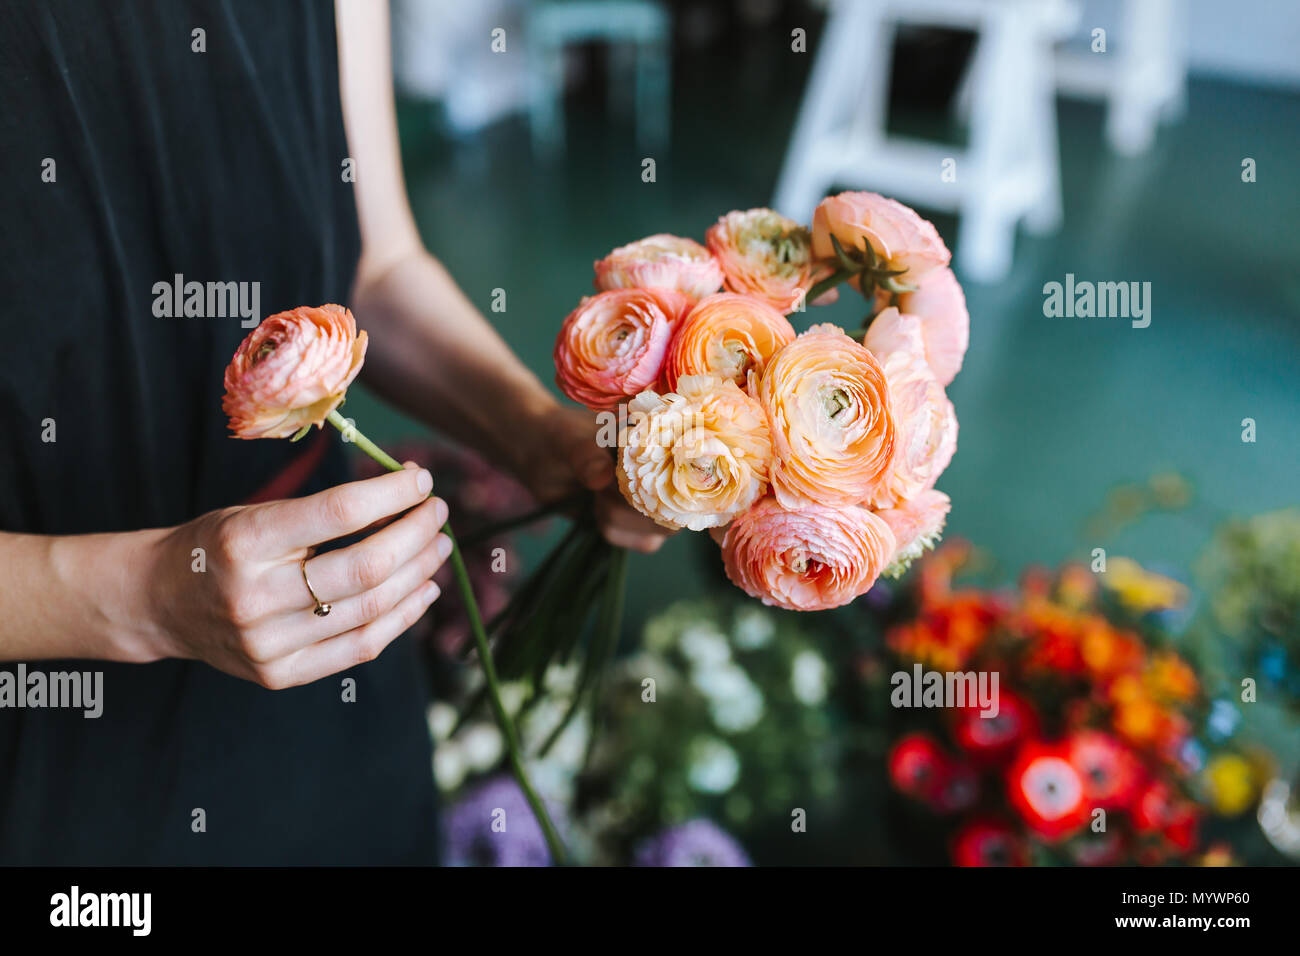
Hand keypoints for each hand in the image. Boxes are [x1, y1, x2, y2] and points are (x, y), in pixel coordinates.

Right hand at [144, 467, 450, 688]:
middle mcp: (255, 595)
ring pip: (371, 608)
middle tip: (438, 513)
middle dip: (415, 534)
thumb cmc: (218, 546)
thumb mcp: (256, 512)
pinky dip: (403, 617)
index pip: (339, 512)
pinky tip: (425, 590)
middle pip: (365, 566)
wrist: (158, 603)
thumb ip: (325, 508)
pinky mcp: (281, 674)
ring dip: (418, 573)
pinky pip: (361, 646)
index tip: (422, 482)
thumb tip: (408, 491)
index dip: (392, 494)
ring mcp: (268, 643)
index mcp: (245, 541)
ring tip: (438, 547)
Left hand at [521, 405, 670, 553]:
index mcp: (661, 439)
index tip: (625, 485)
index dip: (664, 483)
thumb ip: (586, 457)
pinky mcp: (644, 523)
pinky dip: (616, 531)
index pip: (686, 468)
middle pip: (676, 507)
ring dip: (618, 518)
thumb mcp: (568, 441)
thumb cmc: (559, 438)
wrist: (540, 457)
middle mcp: (669, 471)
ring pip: (659, 530)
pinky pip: (645, 542)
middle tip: (600, 488)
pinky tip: (597, 509)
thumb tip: (603, 478)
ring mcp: (660, 500)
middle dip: (632, 506)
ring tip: (596, 494)